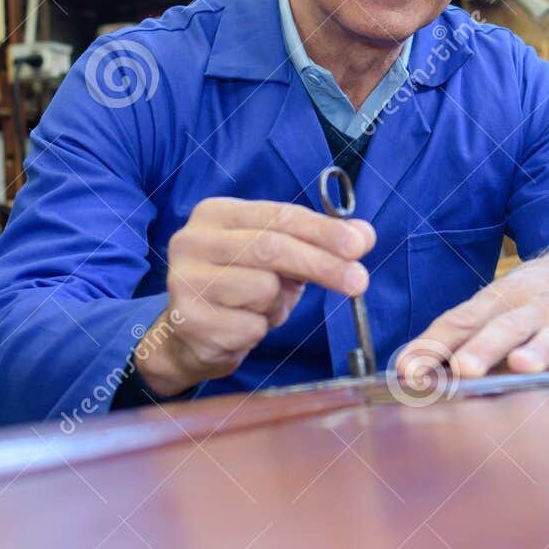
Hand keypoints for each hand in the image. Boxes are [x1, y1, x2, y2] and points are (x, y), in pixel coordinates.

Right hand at [136, 197, 374, 395]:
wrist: (189, 334)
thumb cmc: (241, 286)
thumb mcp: (281, 257)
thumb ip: (319, 243)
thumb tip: (364, 236)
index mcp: (216, 213)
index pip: (279, 216)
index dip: (322, 231)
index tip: (359, 245)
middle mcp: (193, 241)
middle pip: (271, 248)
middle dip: (322, 265)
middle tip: (359, 282)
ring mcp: (184, 281)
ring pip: (263, 289)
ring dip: (278, 305)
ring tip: (260, 308)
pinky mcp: (186, 321)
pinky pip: (250, 327)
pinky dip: (259, 330)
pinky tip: (240, 327)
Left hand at [397, 239, 548, 381]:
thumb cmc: (537, 295)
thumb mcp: (497, 304)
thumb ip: (457, 336)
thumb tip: (407, 368)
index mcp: (500, 300)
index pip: (461, 321)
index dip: (434, 345)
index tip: (409, 371)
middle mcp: (533, 307)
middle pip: (504, 328)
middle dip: (483, 349)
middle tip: (463, 369)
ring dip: (539, 350)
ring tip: (524, 365)